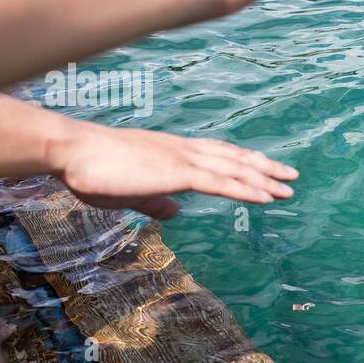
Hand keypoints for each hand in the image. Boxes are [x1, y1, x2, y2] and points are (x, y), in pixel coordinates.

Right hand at [53, 123, 297, 219]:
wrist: (71, 151)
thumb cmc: (93, 170)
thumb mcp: (130, 191)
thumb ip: (155, 201)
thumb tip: (175, 212)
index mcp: (173, 152)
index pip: (218, 155)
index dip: (244, 162)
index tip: (267, 169)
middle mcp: (183, 150)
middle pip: (234, 157)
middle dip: (265, 167)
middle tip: (292, 176)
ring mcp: (182, 159)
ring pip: (234, 168)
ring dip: (264, 178)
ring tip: (289, 187)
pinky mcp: (176, 173)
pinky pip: (220, 182)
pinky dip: (245, 189)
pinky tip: (266, 197)